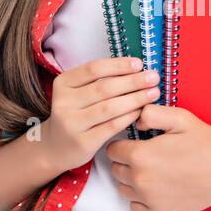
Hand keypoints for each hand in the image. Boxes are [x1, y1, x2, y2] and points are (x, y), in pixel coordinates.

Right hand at [41, 56, 161, 174]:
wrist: (56, 147)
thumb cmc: (76, 114)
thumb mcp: (78, 94)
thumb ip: (99, 81)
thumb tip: (136, 69)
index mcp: (63, 83)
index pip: (94, 69)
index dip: (118, 65)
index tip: (139, 64)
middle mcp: (64, 102)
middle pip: (104, 87)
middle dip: (133, 81)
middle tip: (154, 77)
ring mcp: (72, 123)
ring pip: (109, 107)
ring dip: (135, 98)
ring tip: (153, 93)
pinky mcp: (82, 141)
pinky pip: (111, 126)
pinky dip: (129, 117)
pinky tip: (141, 111)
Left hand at [106, 102, 210, 210]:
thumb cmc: (205, 144)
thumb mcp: (180, 118)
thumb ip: (151, 114)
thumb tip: (136, 121)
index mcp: (139, 155)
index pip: (112, 149)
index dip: (122, 143)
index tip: (135, 142)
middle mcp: (139, 180)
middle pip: (115, 169)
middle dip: (125, 161)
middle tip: (145, 154)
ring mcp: (148, 199)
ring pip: (123, 188)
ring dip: (130, 179)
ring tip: (150, 170)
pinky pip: (135, 206)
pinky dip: (140, 197)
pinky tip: (155, 187)